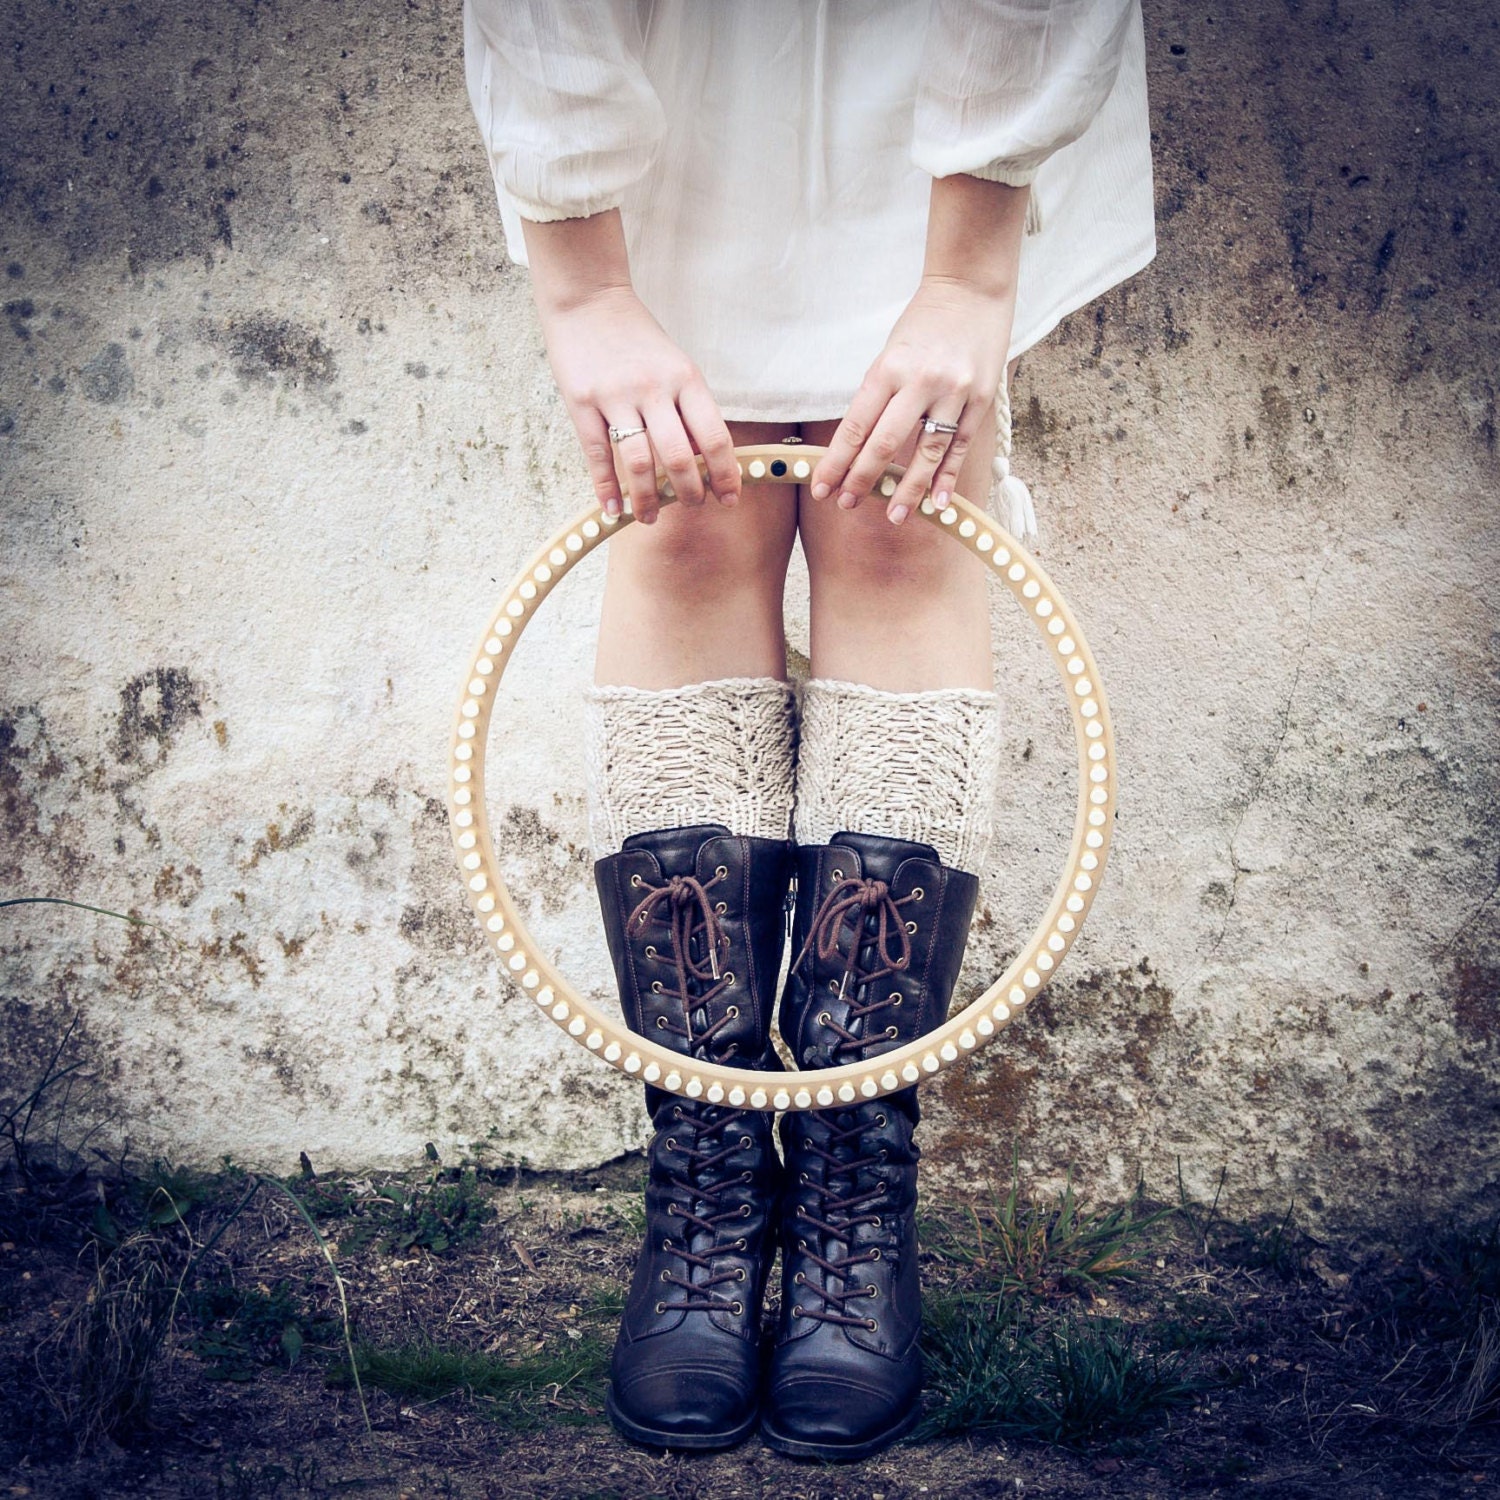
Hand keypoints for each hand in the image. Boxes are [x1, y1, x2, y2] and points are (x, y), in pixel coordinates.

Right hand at [535, 285, 739, 525]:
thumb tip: (704, 460)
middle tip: (690, 507)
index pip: (715, 437)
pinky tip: (612, 508)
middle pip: (678, 457)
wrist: (589, 300)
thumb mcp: (676, 366)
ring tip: (649, 518)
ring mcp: (616, 395)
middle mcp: (654, 388)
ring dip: (647, 499)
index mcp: (686, 379)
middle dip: (688, 492)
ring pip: (638, 463)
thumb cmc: (638, 340)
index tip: (729, 498)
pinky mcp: (582, 401)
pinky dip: (606, 487)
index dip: (726, 474)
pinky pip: (597, 454)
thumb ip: (689, 409)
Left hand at [809, 274, 1013, 524]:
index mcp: (888, 368)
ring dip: (909, 488)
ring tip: (896, 516)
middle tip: (848, 504)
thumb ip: (878, 397)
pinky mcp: (981, 399)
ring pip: (927, 451)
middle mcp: (920, 380)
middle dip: (864, 479)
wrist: (972, 289)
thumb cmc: (923, 324)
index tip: (823, 488)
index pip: (856, 426)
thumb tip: (859, 447)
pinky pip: (960, 446)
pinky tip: (939, 503)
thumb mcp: (890, 353)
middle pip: (886, 443)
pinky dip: (949, 476)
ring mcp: (954, 391)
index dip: (837, 462)